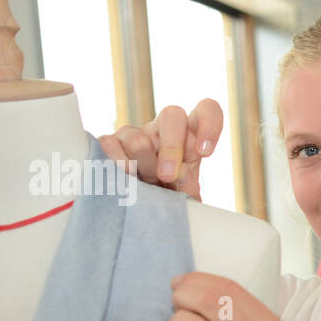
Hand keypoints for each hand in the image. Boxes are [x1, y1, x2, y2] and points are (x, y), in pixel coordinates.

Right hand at [98, 100, 224, 200]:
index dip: (209, 125)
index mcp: (190, 135)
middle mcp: (163, 128)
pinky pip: (110, 145)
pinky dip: (118, 166)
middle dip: (171, 148)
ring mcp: (135, 133)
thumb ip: (189, 185)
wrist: (142, 210)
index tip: (205, 153)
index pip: (207, 110)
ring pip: (138, 139)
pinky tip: (125, 179)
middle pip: (172, 115)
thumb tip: (179, 174)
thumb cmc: (170, 198)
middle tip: (168, 177)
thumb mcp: (187, 194)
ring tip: (146, 184)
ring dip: (143, 167)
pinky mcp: (110, 143)